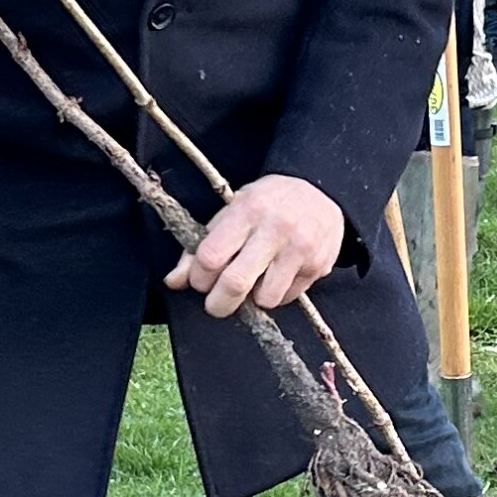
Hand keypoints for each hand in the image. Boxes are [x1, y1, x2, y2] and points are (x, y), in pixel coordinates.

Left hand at [168, 174, 344, 317]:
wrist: (321, 192)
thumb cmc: (268, 203)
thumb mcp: (232, 211)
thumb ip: (202, 245)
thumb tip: (174, 281)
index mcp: (247, 210)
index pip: (211, 256)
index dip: (198, 278)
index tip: (200, 280)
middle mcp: (275, 228)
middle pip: (235, 283)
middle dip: (218, 304)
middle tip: (216, 304)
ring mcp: (299, 248)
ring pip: (264, 298)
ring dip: (251, 300)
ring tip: (253, 283)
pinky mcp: (317, 265)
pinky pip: (286, 298)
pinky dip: (275, 296)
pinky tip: (276, 277)